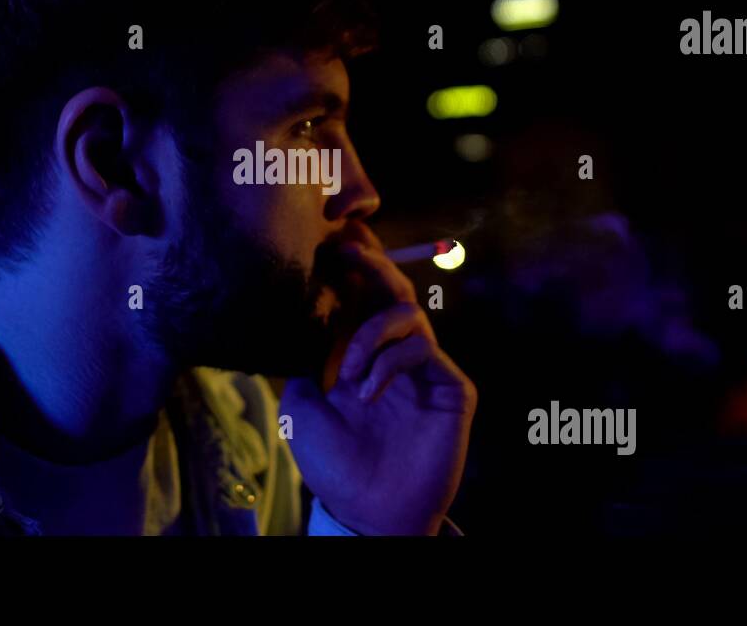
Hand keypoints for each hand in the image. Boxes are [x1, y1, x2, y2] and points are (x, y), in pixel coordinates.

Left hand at [280, 227, 476, 534]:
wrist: (367, 512)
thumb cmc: (335, 465)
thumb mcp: (302, 405)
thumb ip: (305, 356)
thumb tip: (297, 311)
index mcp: (361, 353)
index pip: (361, 297)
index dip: (352, 264)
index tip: (329, 234)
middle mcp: (394, 353)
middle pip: (392, 287)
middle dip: (370, 261)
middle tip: (345, 247)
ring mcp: (424, 369)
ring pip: (407, 312)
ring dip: (369, 333)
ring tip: (347, 372)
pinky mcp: (450, 388)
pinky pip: (421, 349)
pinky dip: (387, 362)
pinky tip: (366, 393)